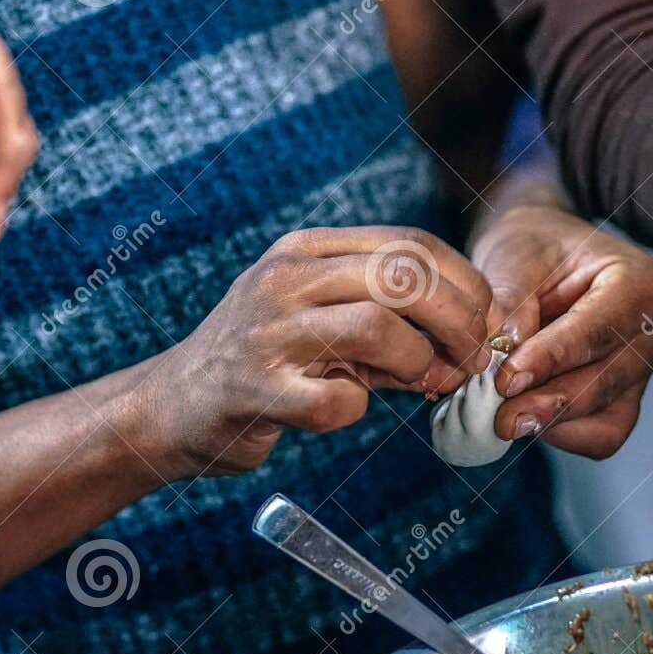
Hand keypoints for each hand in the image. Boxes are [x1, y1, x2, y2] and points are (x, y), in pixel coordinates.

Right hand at [139, 227, 491, 476]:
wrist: (167, 407)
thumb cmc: (258, 364)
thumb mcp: (315, 318)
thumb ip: (384, 319)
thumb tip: (466, 340)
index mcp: (304, 251)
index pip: (409, 244)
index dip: (464, 283)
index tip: (485, 322)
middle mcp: (284, 280)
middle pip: (405, 277)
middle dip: (459, 321)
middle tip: (471, 360)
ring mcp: (266, 334)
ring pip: (378, 327)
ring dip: (421, 362)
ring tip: (425, 386)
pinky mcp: (255, 392)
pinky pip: (336, 400)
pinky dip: (358, 409)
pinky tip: (346, 409)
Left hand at [475, 205, 652, 458]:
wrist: (544, 258)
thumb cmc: (535, 250)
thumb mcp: (516, 258)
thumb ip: (512, 302)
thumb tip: (503, 353)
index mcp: (640, 283)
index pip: (599, 330)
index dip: (552, 359)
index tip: (508, 379)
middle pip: (606, 381)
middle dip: (550, 404)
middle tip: (499, 416)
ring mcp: (643, 371)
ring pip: (606, 418)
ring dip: (553, 424)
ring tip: (504, 417)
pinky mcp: (623, 401)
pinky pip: (599, 436)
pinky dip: (559, 434)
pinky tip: (523, 416)